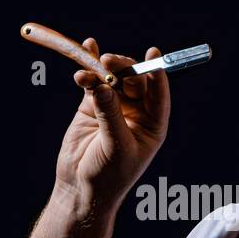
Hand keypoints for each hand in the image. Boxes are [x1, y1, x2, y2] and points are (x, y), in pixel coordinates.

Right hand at [54, 37, 170, 215]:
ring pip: (112, 78)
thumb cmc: (108, 175)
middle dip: (123, 68)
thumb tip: (102, 84)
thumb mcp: (115, 147)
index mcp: (152, 124)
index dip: (157, 73)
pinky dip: (88, 67)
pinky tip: (86, 49)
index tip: (152, 54)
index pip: (158, 94)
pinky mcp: (91, 105)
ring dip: (100, 69)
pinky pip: (92, 81)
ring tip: (86, 74)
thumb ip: (110, 115)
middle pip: (134, 80)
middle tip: (108, 62)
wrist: (80, 188)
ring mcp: (113, 106)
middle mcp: (136, 112)